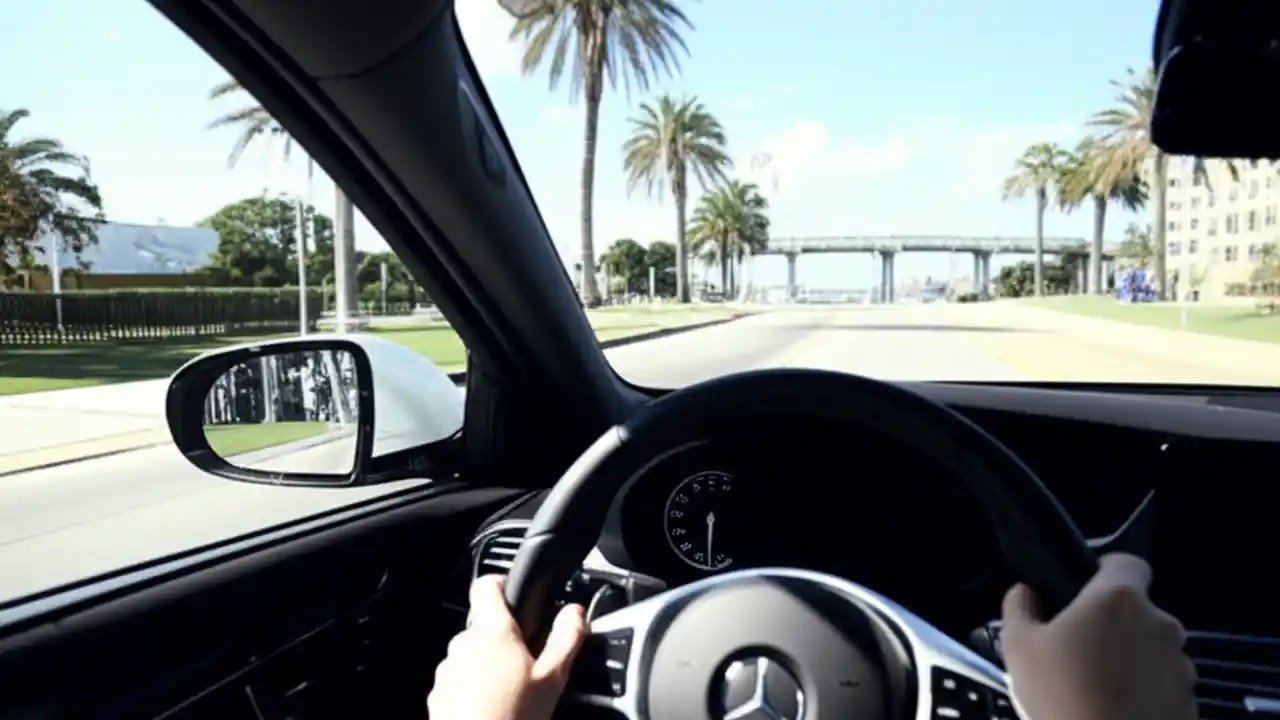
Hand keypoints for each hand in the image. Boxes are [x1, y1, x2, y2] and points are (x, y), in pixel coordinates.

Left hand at [428, 575, 586, 719]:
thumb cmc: (514, 717)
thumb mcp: (552, 679)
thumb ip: (566, 639)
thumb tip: (575, 612)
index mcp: (492, 632)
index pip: (486, 585)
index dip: (502, 584)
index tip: (516, 597)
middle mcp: (463, 644)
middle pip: (484, 627)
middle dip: (504, 640)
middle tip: (527, 664)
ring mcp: (447, 670)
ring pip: (471, 655)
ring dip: (487, 666)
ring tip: (510, 693)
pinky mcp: (438, 694)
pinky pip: (458, 680)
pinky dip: (472, 688)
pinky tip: (491, 708)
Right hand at [1001, 553, 1197, 719]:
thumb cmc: (1060, 696)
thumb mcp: (1018, 647)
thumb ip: (1019, 606)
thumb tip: (1025, 592)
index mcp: (1118, 599)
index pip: (1128, 562)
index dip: (1106, 572)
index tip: (1085, 592)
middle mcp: (1160, 624)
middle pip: (1138, 611)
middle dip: (1115, 624)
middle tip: (1082, 650)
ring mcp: (1181, 665)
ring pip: (1153, 649)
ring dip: (1133, 658)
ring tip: (1100, 686)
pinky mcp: (1190, 701)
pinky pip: (1165, 684)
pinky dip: (1147, 691)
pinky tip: (1118, 709)